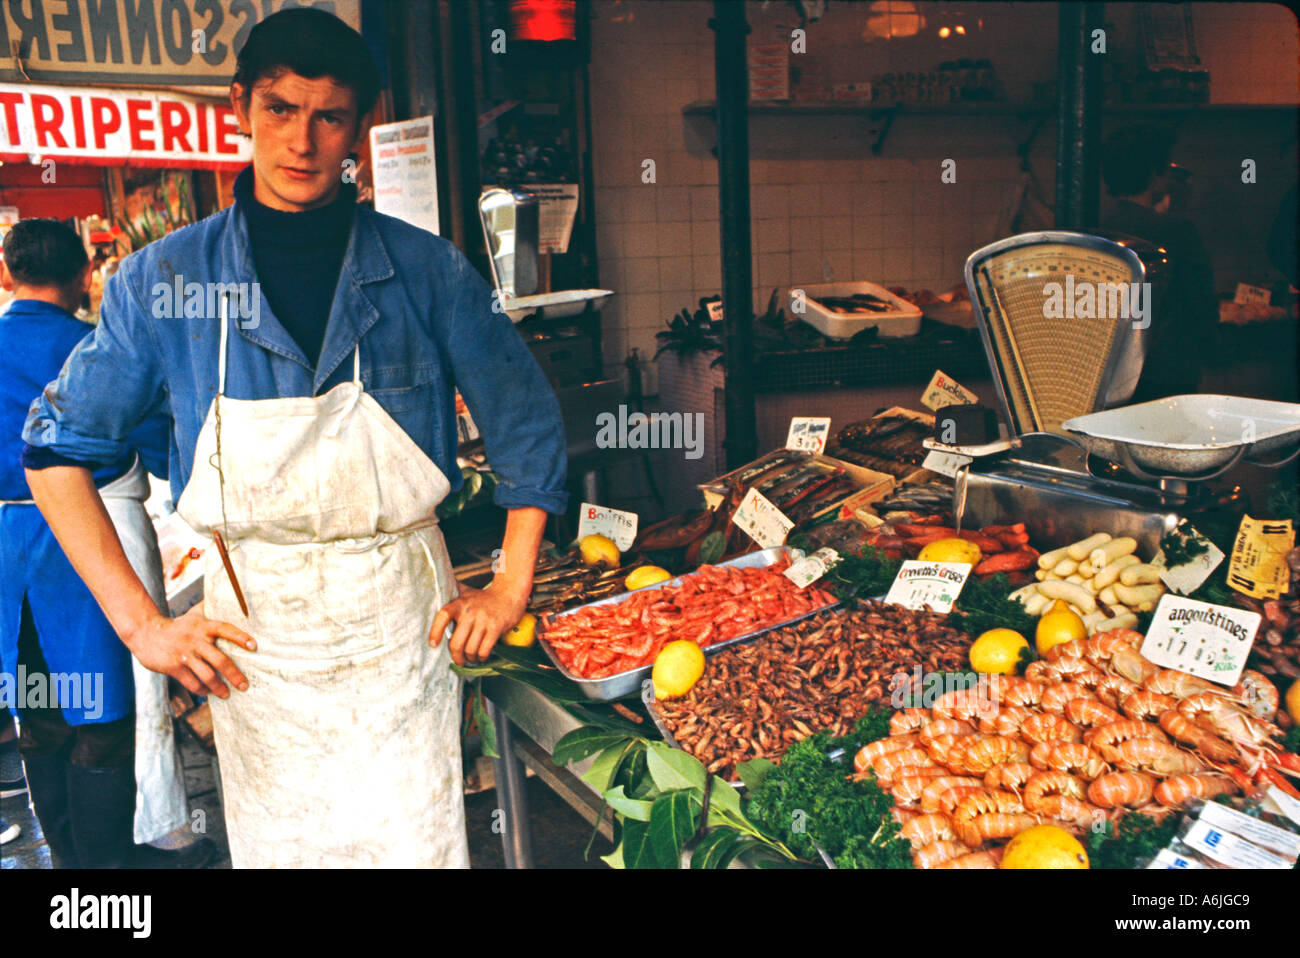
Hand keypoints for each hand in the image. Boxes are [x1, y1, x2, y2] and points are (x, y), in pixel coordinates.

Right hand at [124, 606, 255, 698]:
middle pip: (220, 659)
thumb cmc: (177, 626)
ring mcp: (185, 655)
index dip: (240, 637)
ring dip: (219, 687)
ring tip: (227, 694)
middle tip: (244, 685)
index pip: (226, 629)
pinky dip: (202, 690)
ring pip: (207, 675)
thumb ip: (210, 608)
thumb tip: (230, 595)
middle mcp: (196, 640)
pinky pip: (192, 683)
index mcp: (204, 626)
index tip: (254, 646)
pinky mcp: (174, 667)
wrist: (146, 632)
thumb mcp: (194, 614)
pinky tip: (208, 692)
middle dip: (235, 675)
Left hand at [430, 581, 527, 665]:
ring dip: (470, 658)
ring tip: (471, 658)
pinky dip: (482, 657)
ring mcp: (484, 620)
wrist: (509, 593)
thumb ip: (450, 593)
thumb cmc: (484, 597)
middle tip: (458, 660)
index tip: (433, 644)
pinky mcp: (496, 627)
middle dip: (456, 657)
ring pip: (470, 649)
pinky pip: (484, 649)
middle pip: (456, 642)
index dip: (435, 631)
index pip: (443, 615)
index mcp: (460, 603)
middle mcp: (470, 611)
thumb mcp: (466, 592)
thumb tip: (432, 594)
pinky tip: (482, 656)